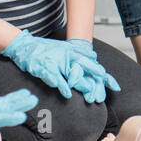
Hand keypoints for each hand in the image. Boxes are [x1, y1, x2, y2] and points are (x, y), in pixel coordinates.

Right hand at [2, 31, 118, 103]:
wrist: (25, 46)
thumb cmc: (45, 51)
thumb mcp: (63, 50)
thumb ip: (77, 55)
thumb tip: (93, 56)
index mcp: (72, 53)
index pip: (91, 63)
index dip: (103, 74)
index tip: (115, 85)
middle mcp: (66, 56)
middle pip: (85, 66)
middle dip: (95, 75)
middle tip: (104, 83)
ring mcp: (55, 62)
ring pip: (70, 73)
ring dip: (80, 83)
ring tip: (89, 93)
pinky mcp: (44, 68)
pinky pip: (54, 78)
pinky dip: (61, 85)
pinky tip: (67, 93)